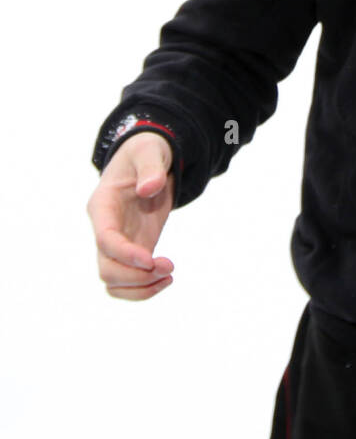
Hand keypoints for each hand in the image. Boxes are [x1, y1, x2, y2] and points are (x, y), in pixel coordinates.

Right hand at [87, 132, 175, 299]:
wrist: (148, 160)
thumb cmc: (145, 152)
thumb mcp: (149, 151)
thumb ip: (150, 167)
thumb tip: (149, 189)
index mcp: (103, 206)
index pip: (105, 240)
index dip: (125, 254)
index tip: (151, 259)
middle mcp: (105, 229)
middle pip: (107, 269)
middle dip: (136, 276)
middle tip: (169, 267)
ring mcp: (119, 242)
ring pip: (114, 282)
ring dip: (140, 288)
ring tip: (169, 276)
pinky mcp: (134, 249)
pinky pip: (130, 279)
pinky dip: (145, 287)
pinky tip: (166, 278)